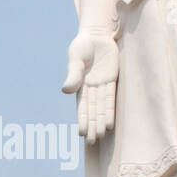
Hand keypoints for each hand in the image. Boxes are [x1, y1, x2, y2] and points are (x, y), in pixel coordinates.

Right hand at [62, 29, 118, 143]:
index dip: (82, 119)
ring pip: (101, 107)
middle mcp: (90, 88)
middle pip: (92, 110)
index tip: (81, 133)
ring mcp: (101, 85)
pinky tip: (110, 123)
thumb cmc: (82, 45)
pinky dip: (110, 110)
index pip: (81, 106)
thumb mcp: (76, 58)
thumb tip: (65, 91)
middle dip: (92, 126)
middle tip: (92, 142)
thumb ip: (73, 74)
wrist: (97, 33)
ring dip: (101, 121)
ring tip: (101, 136)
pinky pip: (110, 98)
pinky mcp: (111, 79)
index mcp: (79, 84)